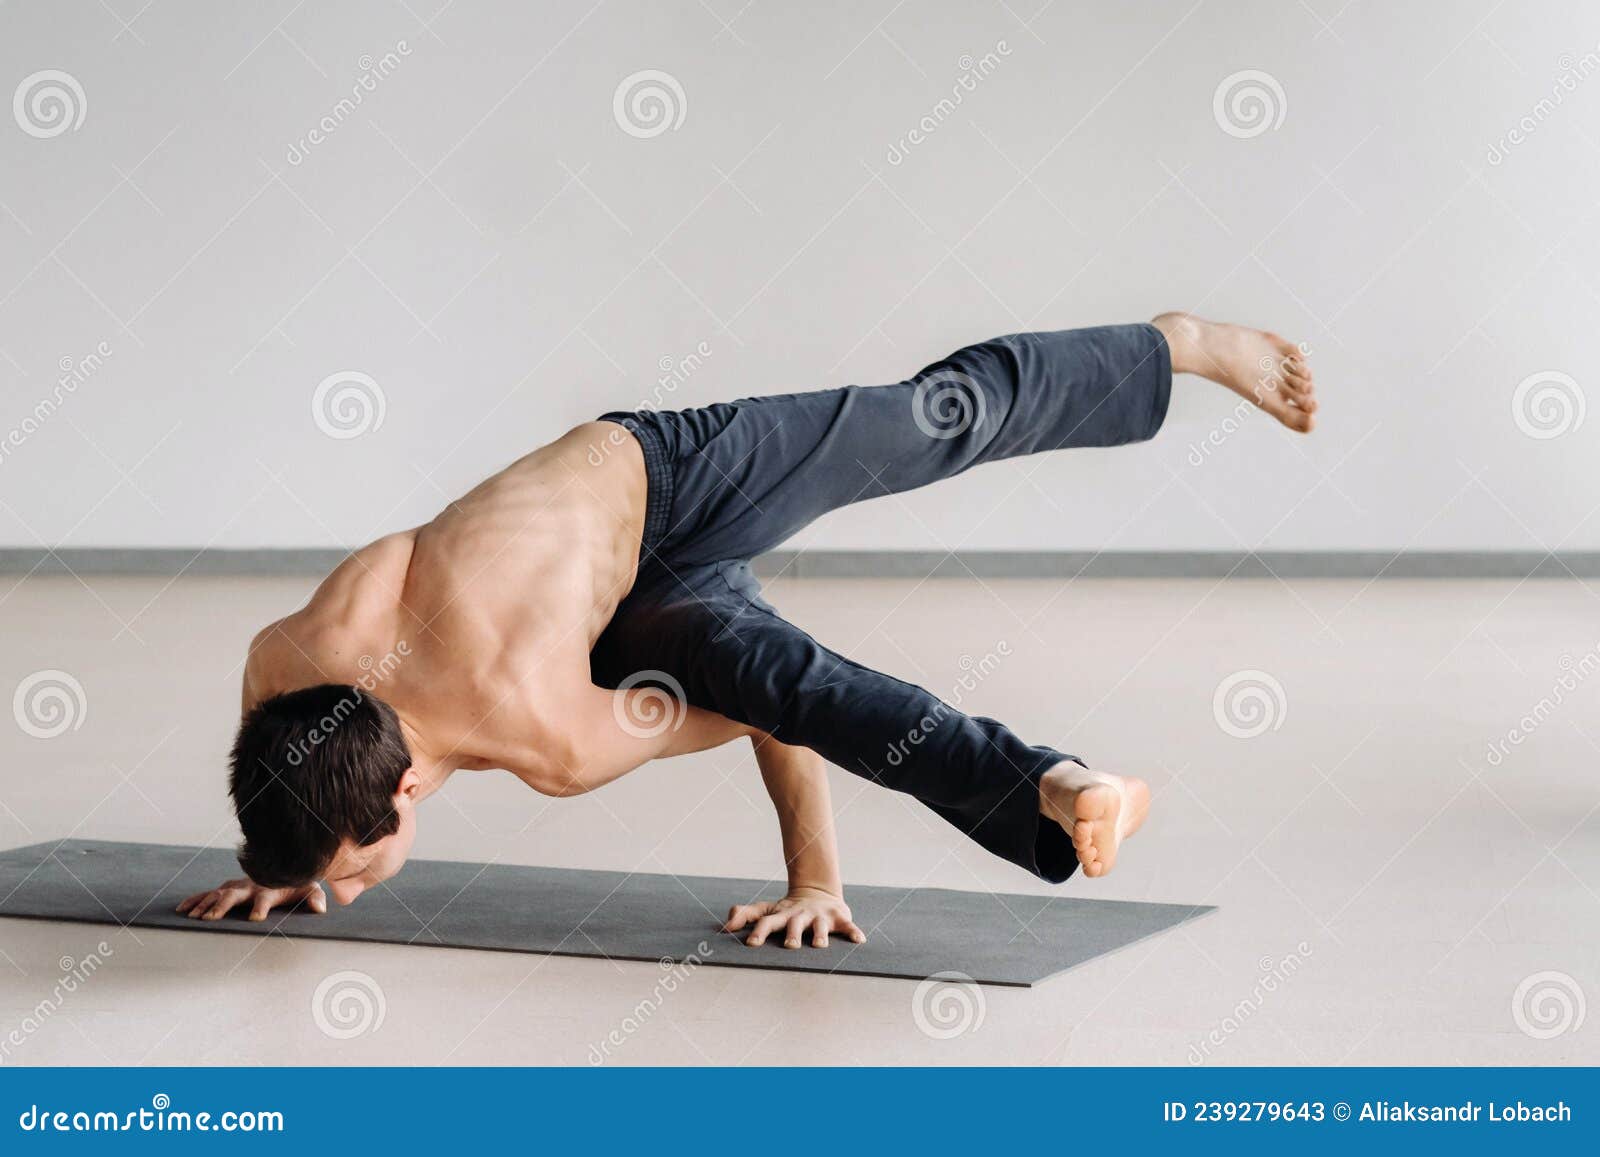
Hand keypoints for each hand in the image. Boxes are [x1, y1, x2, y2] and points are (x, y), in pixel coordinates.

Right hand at [175, 877, 326, 921]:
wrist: (280, 868)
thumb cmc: (295, 884)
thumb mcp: (308, 888)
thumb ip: (315, 897)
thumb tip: (321, 908)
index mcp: (269, 889)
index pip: (265, 898)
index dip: (261, 908)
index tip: (255, 919)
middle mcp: (249, 886)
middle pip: (234, 895)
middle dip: (223, 906)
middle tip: (211, 919)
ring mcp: (235, 886)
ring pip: (217, 894)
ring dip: (205, 905)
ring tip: (193, 918)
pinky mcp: (225, 888)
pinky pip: (206, 894)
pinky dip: (194, 900)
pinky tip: (181, 910)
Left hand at [723, 887, 865, 948]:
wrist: (817, 893)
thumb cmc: (787, 910)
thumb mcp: (767, 910)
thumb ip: (745, 916)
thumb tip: (723, 929)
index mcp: (782, 915)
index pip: (767, 922)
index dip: (759, 932)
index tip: (750, 944)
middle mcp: (800, 915)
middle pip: (794, 924)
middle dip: (792, 934)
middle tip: (789, 946)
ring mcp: (820, 916)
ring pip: (820, 927)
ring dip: (820, 935)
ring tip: (819, 945)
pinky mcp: (838, 918)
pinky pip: (847, 926)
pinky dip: (853, 932)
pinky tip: (858, 940)